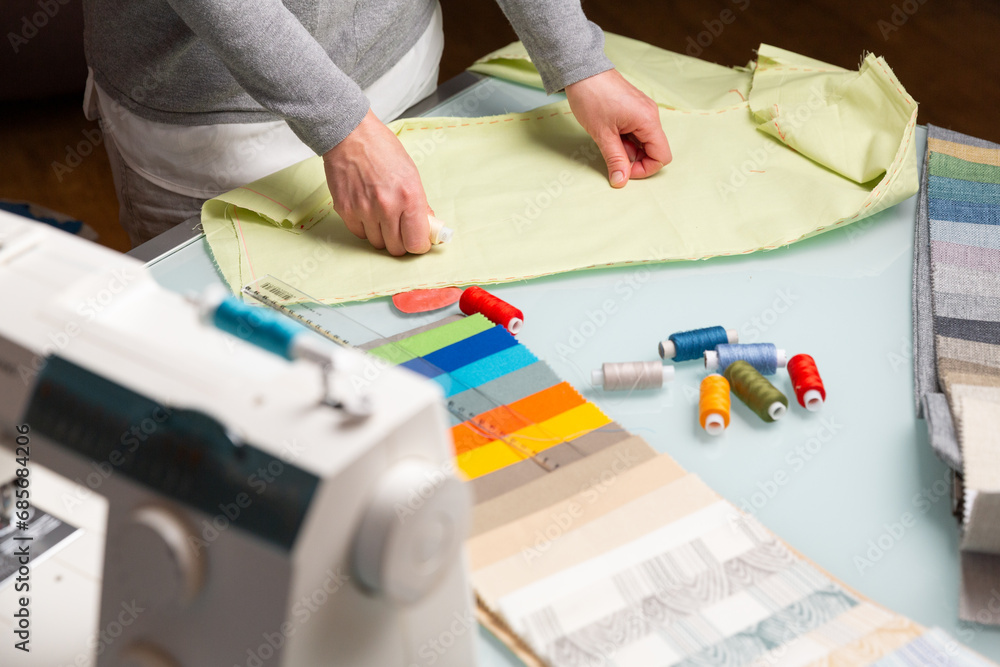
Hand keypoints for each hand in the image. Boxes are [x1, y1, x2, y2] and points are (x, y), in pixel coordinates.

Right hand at [323, 110, 431, 254]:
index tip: (417, 241)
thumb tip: (425, 225)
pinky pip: (359, 233)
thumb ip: (419, 203)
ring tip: (382, 216)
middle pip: (396, 249)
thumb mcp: (411, 173)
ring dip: (382, 235)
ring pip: (377, 243)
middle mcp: (386, 207)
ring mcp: (363, 210)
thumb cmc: (382, 150)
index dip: (418, 245)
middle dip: (401, 242)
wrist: (350, 135)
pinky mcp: (345, 210)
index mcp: (408, 197)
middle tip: (400, 229)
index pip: (416, 243)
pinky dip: (365, 227)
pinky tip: (367, 211)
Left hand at [565, 69, 671, 187]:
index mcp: (648, 121)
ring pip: (644, 141)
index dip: (644, 169)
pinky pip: (637, 131)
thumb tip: (621, 181)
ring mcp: (643, 111)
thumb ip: (615, 159)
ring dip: (628, 148)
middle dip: (635, 159)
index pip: (662, 156)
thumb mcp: (602, 134)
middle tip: (612, 154)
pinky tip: (610, 132)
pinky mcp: (635, 108)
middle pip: (654, 149)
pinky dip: (626, 138)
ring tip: (608, 139)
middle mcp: (651, 115)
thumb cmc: (592, 97)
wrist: (582, 70)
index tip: (623, 170)